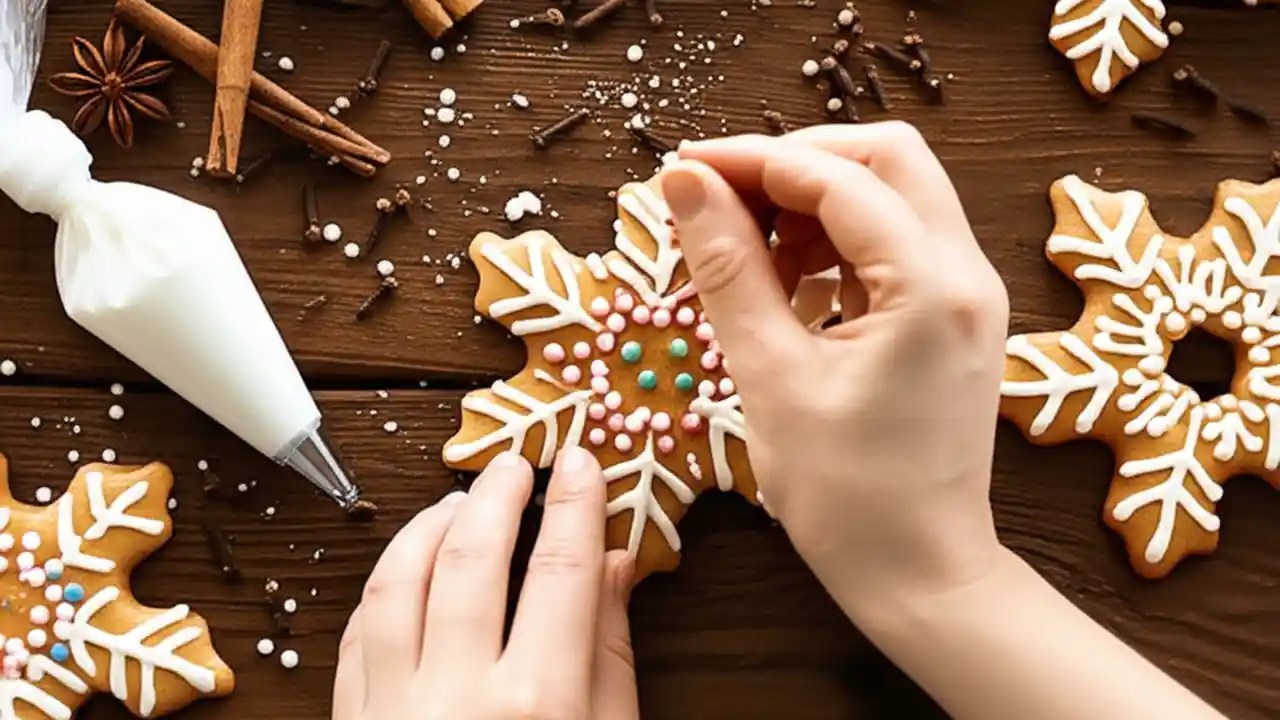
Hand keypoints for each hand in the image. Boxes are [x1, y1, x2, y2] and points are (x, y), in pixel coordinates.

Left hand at [332, 449, 638, 719]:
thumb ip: (610, 654)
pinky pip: (359, 632)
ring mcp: (394, 709)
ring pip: (398, 584)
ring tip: (457, 505)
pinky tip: (413, 567)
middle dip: (494, 496)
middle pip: (472, 561)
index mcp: (537, 703)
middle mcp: (458, 697)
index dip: (574, 507)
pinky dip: (388, 586)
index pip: (561, 572)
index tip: (579, 464)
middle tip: (513, 464)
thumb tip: (614, 565)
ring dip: (428, 528)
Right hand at [662, 123, 1009, 622]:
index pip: (837, 177)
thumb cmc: (848, 498)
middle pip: (884, 159)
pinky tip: (786, 286)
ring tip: (746, 254)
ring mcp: (967, 293)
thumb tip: (685, 186)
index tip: (682, 172)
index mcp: (931, 287)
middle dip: (793, 165)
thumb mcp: (771, 378)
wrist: (920, 574)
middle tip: (718, 199)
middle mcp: (966, 273)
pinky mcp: (953, 315)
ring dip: (813, 204)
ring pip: (891, 195)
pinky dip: (835, 243)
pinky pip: (894, 243)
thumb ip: (728, 269)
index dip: (751, 161)